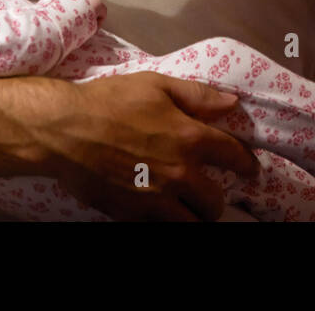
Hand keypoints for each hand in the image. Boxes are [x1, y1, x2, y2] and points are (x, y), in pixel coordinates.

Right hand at [14, 72, 260, 220]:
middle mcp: (180, 173)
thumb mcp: (156, 85)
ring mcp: (156, 199)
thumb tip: (232, 102)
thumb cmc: (109, 102)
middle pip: (214, 201)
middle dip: (216, 200)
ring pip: (191, 224)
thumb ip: (198, 95)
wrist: (64, 132)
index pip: (233, 156)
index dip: (246, 164)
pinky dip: (165, 223)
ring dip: (194, 218)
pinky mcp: (132, 215)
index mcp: (190, 138)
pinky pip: (160, 229)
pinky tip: (161, 214)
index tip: (250, 170)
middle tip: (210, 195)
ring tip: (190, 211)